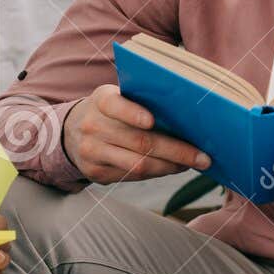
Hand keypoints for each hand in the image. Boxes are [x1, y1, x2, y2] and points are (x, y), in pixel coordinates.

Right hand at [63, 83, 211, 183]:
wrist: (71, 132)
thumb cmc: (110, 111)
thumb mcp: (118, 97)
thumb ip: (142, 102)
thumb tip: (186, 120)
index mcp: (101, 100)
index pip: (114, 105)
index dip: (132, 113)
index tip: (151, 121)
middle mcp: (92, 126)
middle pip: (139, 142)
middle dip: (176, 151)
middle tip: (202, 157)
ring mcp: (92, 152)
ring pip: (138, 164)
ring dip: (170, 166)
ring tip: (192, 164)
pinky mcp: (95, 172)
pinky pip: (132, 176)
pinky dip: (157, 173)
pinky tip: (172, 168)